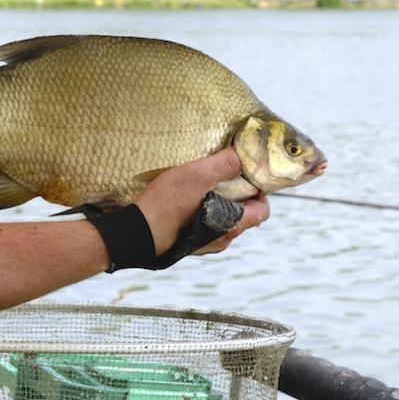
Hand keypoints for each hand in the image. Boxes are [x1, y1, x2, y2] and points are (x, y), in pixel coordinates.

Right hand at [134, 148, 268, 255]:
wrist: (136, 232)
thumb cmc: (167, 205)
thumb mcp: (198, 175)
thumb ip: (225, 164)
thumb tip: (243, 155)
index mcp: (232, 225)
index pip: (262, 210)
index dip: (259, 191)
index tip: (247, 175)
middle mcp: (221, 239)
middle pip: (242, 214)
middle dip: (237, 194)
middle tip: (221, 176)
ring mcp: (204, 244)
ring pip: (222, 220)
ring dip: (217, 202)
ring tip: (200, 186)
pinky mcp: (186, 243)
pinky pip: (203, 225)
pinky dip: (201, 211)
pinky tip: (184, 200)